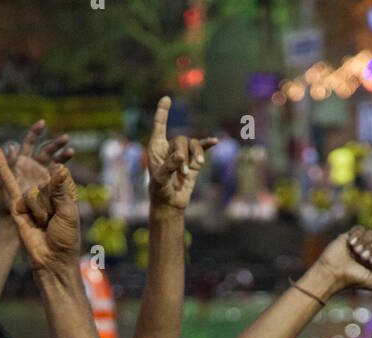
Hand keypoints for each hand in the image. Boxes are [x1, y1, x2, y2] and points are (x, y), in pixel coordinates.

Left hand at [0, 120, 73, 216]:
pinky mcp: (51, 189)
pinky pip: (59, 179)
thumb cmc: (7, 205)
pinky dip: (65, 173)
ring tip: (71, 151)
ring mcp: (43, 177)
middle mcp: (34, 166)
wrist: (16, 224)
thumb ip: (7, 165)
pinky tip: (70, 170)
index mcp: (22, 161)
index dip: (35, 131)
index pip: (29, 141)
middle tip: (66, 138)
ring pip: (55, 162)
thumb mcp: (5, 183)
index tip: (43, 123)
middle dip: (56, 143)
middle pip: (46, 150)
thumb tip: (10, 147)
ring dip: (64, 155)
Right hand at [0, 153, 79, 274]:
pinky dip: (2, 168)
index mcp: (63, 195)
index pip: (60, 178)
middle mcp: (47, 196)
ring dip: (37, 209)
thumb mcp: (68, 212)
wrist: (51, 260)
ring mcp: (31, 200)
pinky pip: (9, 185)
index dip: (60, 189)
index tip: (63, 205)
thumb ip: (60, 189)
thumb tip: (59, 166)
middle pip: (44, 183)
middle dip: (48, 202)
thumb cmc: (65, 239)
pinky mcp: (17, 207)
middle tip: (52, 221)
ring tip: (42, 224)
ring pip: (31, 192)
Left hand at [147, 95, 216, 210]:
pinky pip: (201, 148)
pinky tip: (214, 142)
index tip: (166, 99)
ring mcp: (183, 154)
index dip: (163, 112)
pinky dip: (207, 145)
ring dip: (193, 157)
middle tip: (182, 172)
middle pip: (180, 139)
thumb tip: (180, 156)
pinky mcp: (194, 161)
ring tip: (189, 173)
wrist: (170, 204)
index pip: (160, 125)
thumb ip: (168, 167)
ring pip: (192, 145)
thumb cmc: (159, 191)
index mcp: (157, 147)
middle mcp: (170, 147)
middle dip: (182, 154)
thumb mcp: (160, 180)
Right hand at [318, 225, 371, 292]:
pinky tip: (351, 244)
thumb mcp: (371, 282)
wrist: (331, 274)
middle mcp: (368, 252)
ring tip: (356, 251)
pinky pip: (359, 228)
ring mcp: (359, 243)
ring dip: (365, 242)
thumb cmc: (350, 280)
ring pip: (371, 233)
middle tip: (363, 257)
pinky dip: (357, 235)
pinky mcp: (349, 236)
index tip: (371, 262)